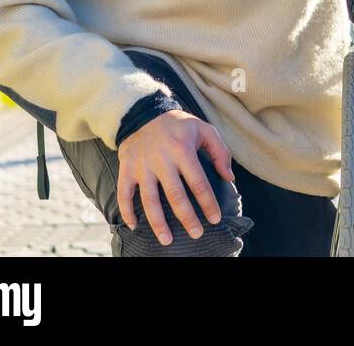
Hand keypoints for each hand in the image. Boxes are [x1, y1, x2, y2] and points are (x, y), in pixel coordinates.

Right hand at [117, 110, 234, 244]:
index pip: (198, 182)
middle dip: (186, 217)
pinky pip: (124, 193)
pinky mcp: (126, 169)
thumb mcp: (204, 129)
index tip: (214, 219)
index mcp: (183, 150)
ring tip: (167, 240)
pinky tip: (134, 226)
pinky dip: (127, 211)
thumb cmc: (179, 125)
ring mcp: (142, 166)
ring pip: (149, 200)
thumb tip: (229, 177)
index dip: (207, 203)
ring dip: (158, 222)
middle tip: (196, 234)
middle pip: (175, 195)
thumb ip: (220, 151)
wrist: (143, 114)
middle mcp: (162, 160)